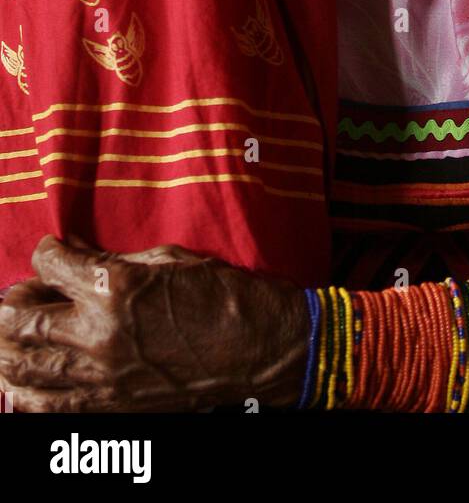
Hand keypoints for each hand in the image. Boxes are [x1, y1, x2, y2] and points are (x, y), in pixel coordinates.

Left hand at [0, 234, 307, 412]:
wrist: (253, 349)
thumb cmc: (218, 294)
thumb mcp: (166, 258)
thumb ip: (110, 258)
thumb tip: (70, 251)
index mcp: (114, 287)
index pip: (49, 264)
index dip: (46, 252)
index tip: (52, 251)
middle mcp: (98, 334)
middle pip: (19, 319)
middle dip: (13, 299)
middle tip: (24, 291)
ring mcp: (99, 377)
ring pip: (20, 366)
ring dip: (7, 344)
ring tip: (10, 331)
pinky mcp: (107, 407)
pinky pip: (43, 407)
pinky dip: (22, 392)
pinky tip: (19, 379)